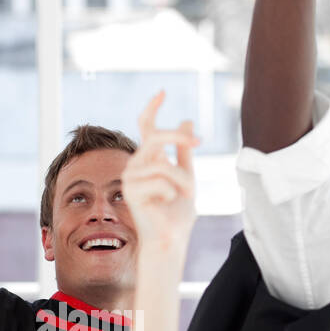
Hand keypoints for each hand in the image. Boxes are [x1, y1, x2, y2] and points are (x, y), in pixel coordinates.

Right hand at [122, 91, 200, 253]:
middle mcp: (135, 164)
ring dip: (182, 180)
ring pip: (164, 164)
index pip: (146, 127)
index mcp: (148, 159)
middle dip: (179, 138)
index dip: (153, 108)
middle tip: (198, 142)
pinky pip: (162, 180)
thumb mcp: (187, 176)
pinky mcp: (131, 191)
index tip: (163, 91)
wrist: (171, 238)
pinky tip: (165, 203)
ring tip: (182, 195)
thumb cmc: (177, 212)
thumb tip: (187, 121)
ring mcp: (130, 177)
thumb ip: (185, 151)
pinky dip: (172, 191)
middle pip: (156, 137)